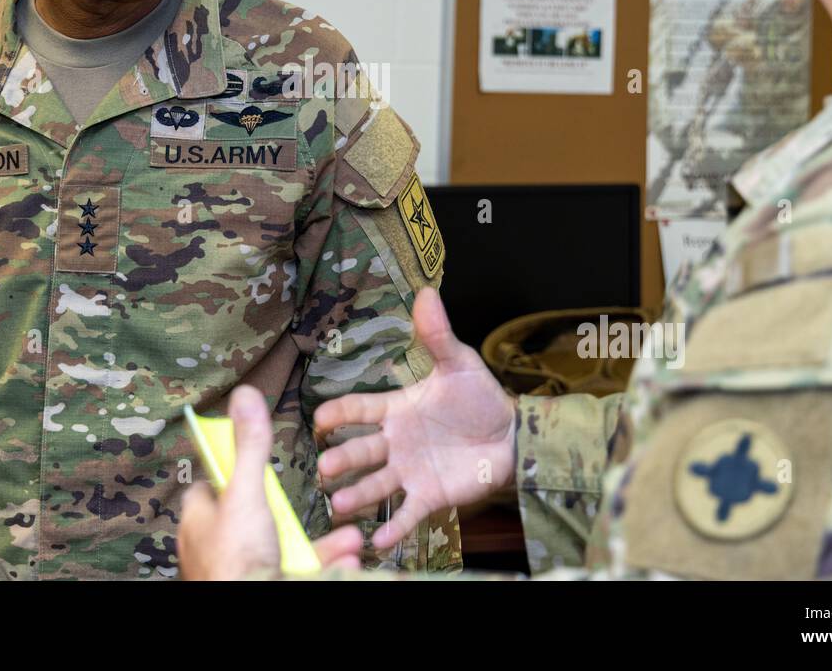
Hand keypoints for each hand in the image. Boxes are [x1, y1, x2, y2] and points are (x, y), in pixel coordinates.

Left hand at [179, 385, 363, 579]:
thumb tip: (245, 397)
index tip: (256, 459)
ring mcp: (246, 569)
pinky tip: (347, 556)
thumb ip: (250, 448)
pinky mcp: (270, 582)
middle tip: (310, 503)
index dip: (232, 470)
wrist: (252, 606)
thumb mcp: (247, 494)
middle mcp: (220, 547)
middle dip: (292, 510)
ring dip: (323, 541)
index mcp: (202, 520)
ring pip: (286, 546)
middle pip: (257, 516)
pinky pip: (302, 568)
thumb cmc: (235, 564)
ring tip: (349, 536)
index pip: (210, 486)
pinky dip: (327, 562)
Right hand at [314, 286, 517, 550]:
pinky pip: (408, 512)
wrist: (511, 436)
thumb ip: (438, 335)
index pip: (360, 410)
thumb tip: (426, 292)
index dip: (340, 413)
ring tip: (339, 505)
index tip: (319, 417)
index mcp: (397, 408)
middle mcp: (395, 442)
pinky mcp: (430, 496)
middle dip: (342, 458)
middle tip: (323, 467)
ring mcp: (409, 471)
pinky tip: (379, 539)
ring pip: (376, 484)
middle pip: (361, 451)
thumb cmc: (479, 397)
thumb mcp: (459, 364)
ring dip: (357, 495)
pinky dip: (393, 526)